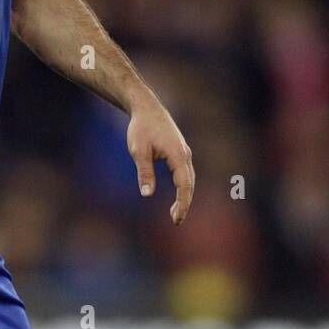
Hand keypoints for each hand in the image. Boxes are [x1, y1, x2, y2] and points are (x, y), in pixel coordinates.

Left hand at [126, 95, 194, 224]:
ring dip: (185, 196)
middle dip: (184, 203)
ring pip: (189, 179)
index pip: (184, 186)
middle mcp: (185, 155)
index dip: (182, 204)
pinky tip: (177, 195)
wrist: (146, 107)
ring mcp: (184, 152)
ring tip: (174, 213)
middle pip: (190, 184)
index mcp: (178, 156)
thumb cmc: (141, 128)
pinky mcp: (180, 150)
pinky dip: (183, 186)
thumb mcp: (138, 151)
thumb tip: (147, 194)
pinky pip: (185, 173)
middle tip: (175, 221)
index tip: (176, 219)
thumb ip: (144, 172)